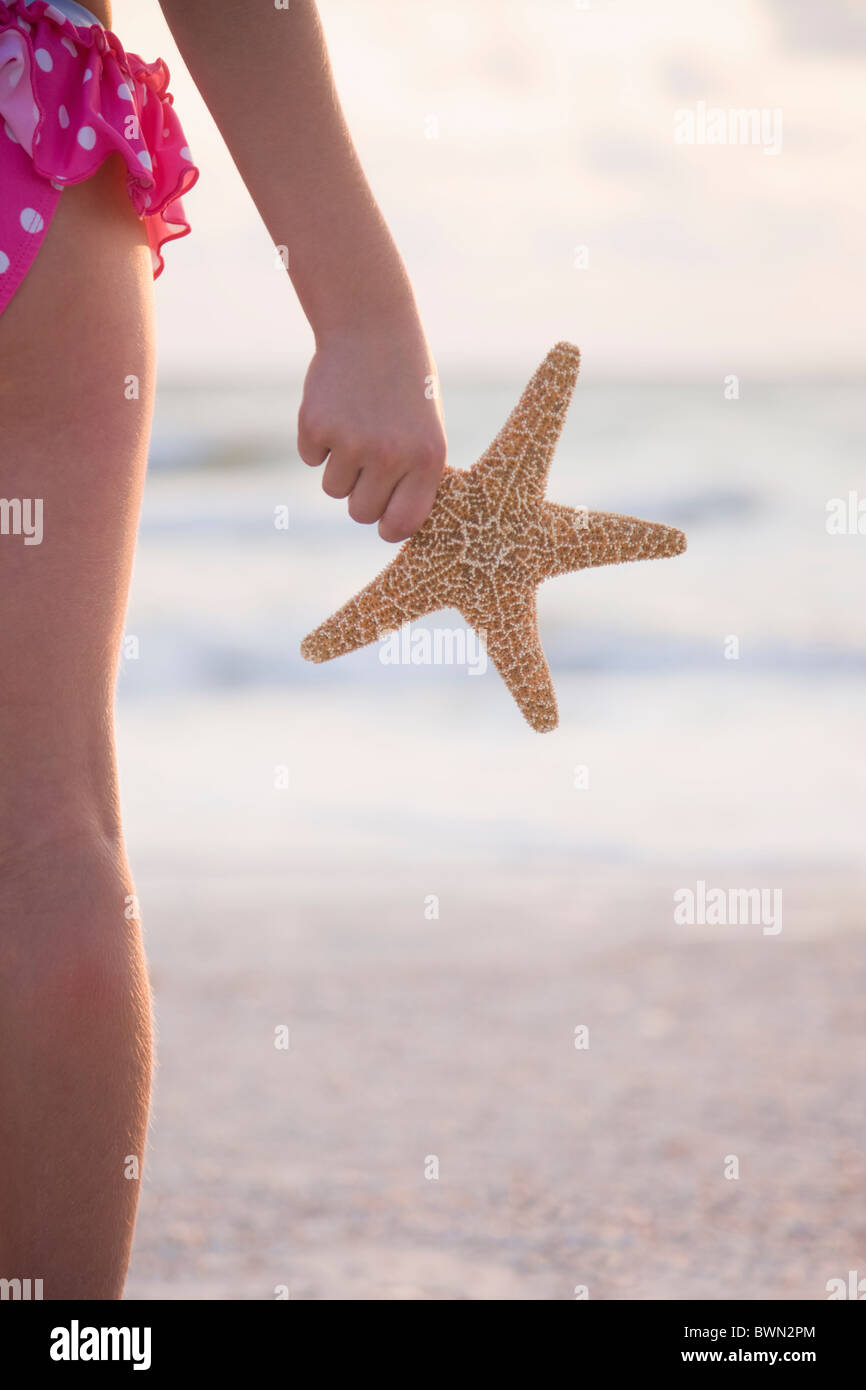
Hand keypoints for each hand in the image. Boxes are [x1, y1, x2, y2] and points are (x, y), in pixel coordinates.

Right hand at [297, 320, 446, 541]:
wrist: (372, 328)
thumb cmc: (406, 387)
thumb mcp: (426, 431)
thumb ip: (413, 478)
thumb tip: (392, 525)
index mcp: (426, 460)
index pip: (402, 523)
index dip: (388, 527)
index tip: (383, 522)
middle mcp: (389, 456)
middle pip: (360, 512)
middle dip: (359, 495)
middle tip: (367, 462)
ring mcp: (350, 442)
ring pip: (333, 489)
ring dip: (338, 466)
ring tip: (355, 427)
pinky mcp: (315, 426)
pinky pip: (310, 458)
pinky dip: (317, 440)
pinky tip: (336, 408)